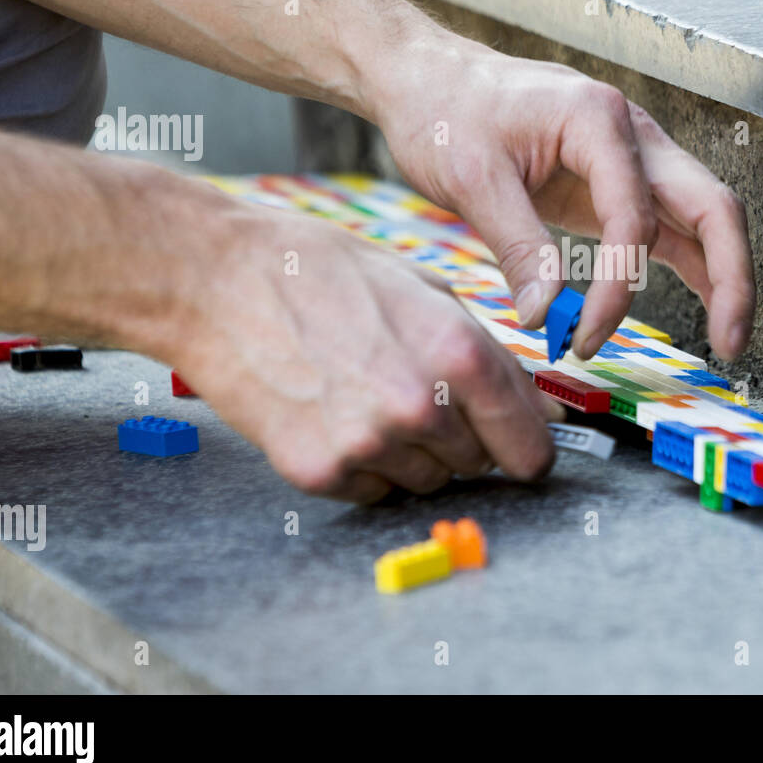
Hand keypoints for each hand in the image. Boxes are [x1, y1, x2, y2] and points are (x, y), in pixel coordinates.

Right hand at [162, 207, 564, 501]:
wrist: (217, 281)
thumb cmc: (323, 271)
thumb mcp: (426, 290)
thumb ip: (492, 356)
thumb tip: (545, 412)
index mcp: (459, 356)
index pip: (529, 447)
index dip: (528, 445)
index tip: (520, 444)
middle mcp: (421, 409)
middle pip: (479, 465)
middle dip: (464, 435)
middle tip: (419, 390)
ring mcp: (369, 446)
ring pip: (427, 480)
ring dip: (414, 450)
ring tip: (369, 392)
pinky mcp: (320, 472)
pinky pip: (374, 491)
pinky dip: (366, 465)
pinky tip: (337, 413)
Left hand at [372, 33, 754, 360]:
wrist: (430, 80)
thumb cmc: (447, 111)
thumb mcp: (473, 181)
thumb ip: (519, 248)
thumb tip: (548, 316)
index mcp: (597, 119)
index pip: (635, 218)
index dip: (619, 287)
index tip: (586, 335)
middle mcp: (632, 134)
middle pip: (711, 206)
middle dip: (731, 278)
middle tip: (731, 343)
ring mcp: (633, 158)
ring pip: (704, 217)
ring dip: (723, 277)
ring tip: (728, 341)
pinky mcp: (618, 185)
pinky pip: (671, 228)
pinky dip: (692, 268)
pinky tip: (704, 308)